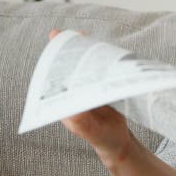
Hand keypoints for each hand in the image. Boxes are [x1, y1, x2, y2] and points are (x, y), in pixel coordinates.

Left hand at [48, 29, 132, 168]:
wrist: (118, 142)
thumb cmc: (103, 139)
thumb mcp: (93, 133)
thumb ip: (82, 124)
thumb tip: (72, 108)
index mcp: (67, 104)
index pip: (58, 78)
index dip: (57, 60)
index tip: (57, 42)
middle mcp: (75, 95)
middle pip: (70, 69)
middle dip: (71, 51)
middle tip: (76, 34)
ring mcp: (88, 91)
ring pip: (85, 69)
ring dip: (87, 53)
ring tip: (88, 37)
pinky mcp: (101, 89)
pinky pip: (100, 73)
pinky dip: (103, 61)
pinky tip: (107, 51)